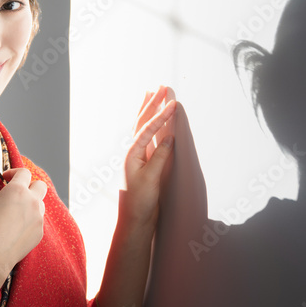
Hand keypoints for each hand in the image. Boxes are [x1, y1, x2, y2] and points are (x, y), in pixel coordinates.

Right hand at [0, 166, 46, 271]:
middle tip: (16, 192)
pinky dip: (30, 220)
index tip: (6, 178)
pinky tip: (16, 228)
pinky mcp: (39, 233)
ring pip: (40, 204)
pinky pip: (38, 221)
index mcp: (18, 190)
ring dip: (31, 203)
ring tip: (15, 211)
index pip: (24, 172)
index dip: (14, 172)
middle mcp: (33, 201)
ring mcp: (39, 218)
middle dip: (30, 185)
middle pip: (40, 185)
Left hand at [122, 86, 175, 230]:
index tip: (173, 103)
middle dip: (153, 104)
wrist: (135, 219)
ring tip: (153, 93)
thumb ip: (159, 157)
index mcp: (132, 154)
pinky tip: (154, 119)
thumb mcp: (151, 179)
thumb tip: (169, 137)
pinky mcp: (144, 162)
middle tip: (162, 87)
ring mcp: (138, 156)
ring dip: (149, 110)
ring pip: (143, 127)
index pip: (147, 129)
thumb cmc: (140, 202)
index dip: (161, 116)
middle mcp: (133, 152)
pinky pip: (148, 136)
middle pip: (142, 122)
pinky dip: (151, 123)